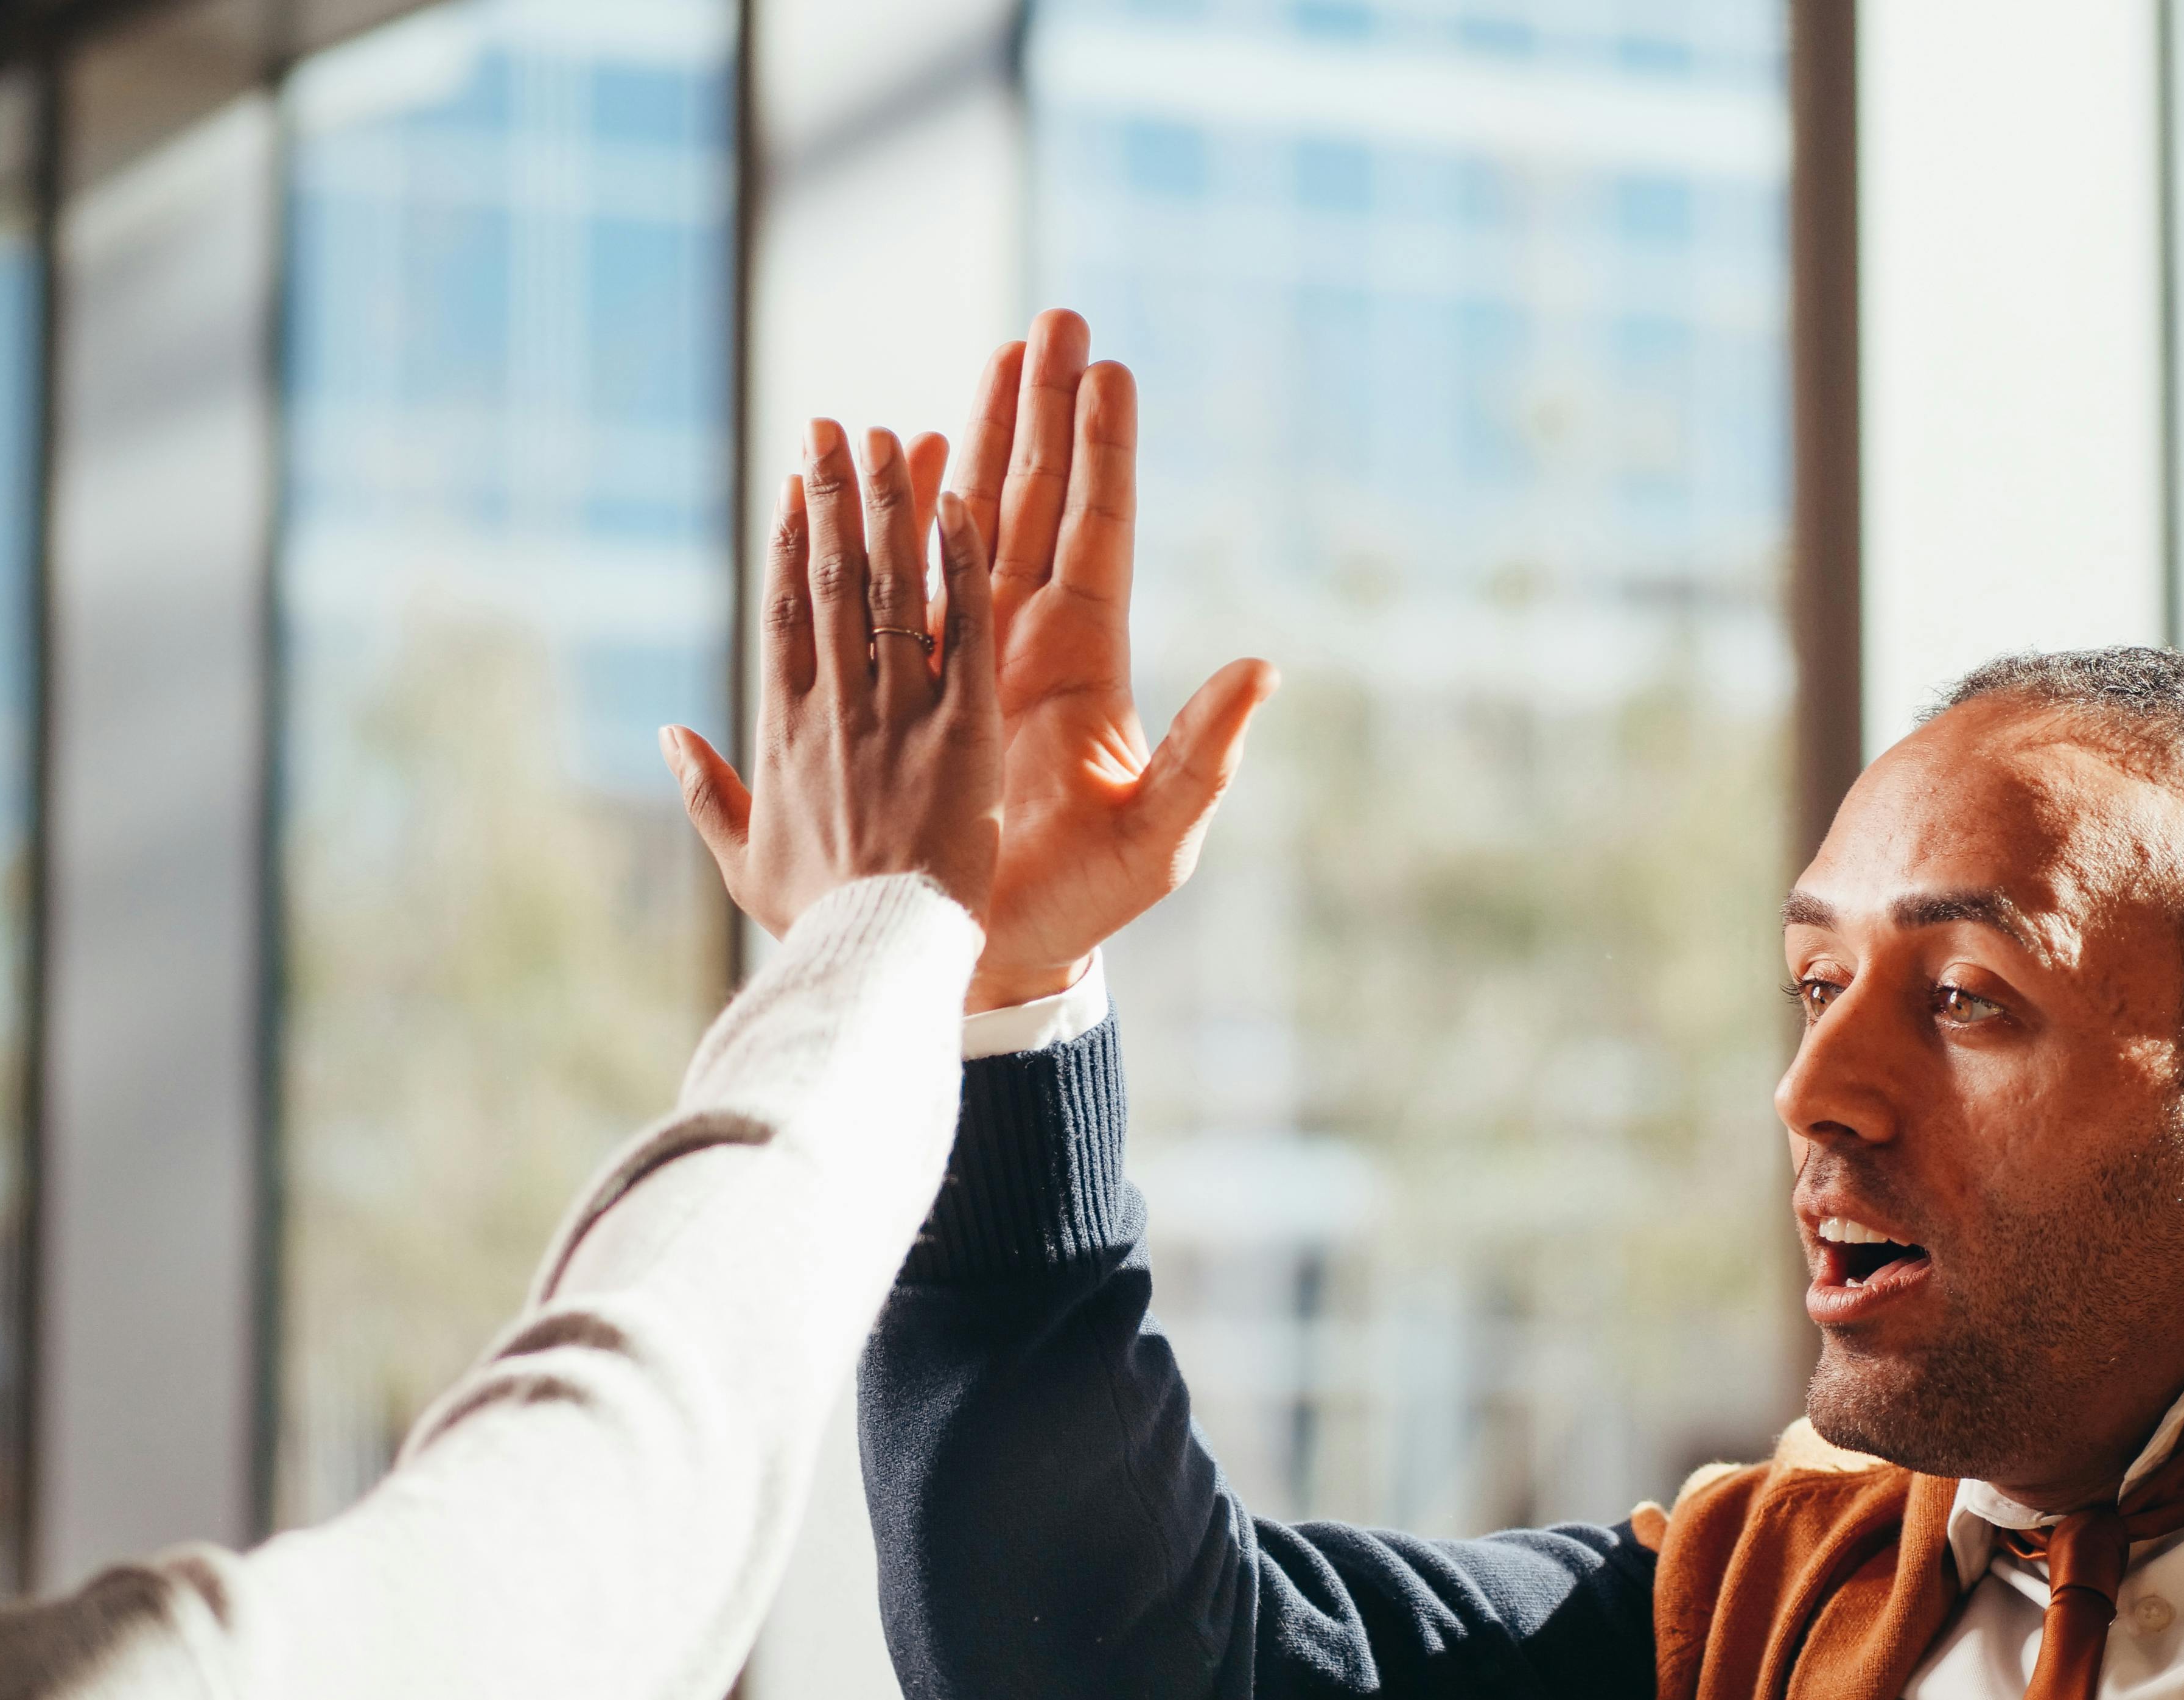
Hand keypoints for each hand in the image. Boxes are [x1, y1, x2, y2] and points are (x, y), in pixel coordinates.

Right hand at [665, 419, 999, 932]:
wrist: (880, 958)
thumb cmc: (818, 923)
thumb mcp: (745, 865)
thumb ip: (707, 792)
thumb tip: (668, 733)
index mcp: (784, 732)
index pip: (788, 612)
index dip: (793, 541)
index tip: (796, 483)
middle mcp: (838, 706)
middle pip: (835, 578)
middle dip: (836, 495)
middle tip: (835, 423)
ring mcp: (901, 712)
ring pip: (895, 586)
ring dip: (894, 506)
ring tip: (894, 435)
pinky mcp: (964, 730)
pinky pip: (966, 631)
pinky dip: (963, 565)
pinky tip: (965, 503)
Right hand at [947, 310, 1278, 1011]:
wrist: (996, 948)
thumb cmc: (1083, 903)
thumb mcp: (1159, 835)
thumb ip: (1207, 755)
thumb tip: (1264, 669)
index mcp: (1088, 662)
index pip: (1096, 530)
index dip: (1102, 449)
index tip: (1109, 367)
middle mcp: (1036, 639)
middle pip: (1045, 497)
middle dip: (1050, 408)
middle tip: (1059, 319)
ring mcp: (981, 650)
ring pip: (984, 516)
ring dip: (993, 434)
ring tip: (1001, 350)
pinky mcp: (930, 675)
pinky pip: (922, 572)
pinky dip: (922, 508)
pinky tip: (919, 448)